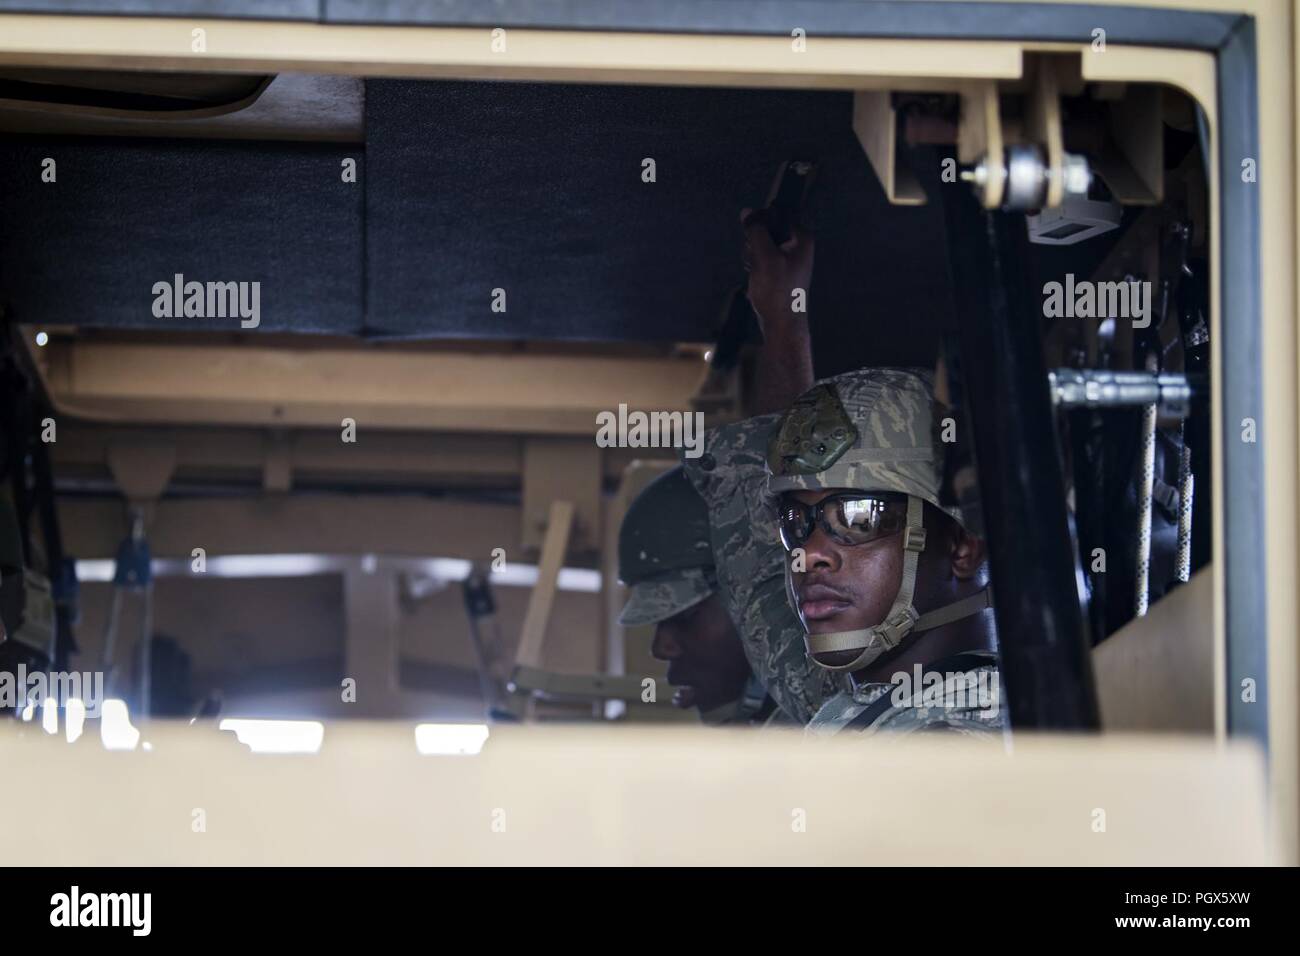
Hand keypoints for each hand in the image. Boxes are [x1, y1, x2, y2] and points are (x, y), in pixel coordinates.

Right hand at [741, 207, 813, 327]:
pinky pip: (763, 256)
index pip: (779, 213)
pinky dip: (755, 263)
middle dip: (755, 241)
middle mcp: (798, 245)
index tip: (753, 236)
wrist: (780, 323)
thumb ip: (756, 231)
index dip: (762, 221)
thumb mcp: (764, 257)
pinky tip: (755, 275)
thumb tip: (747, 212)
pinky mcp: (780, 268)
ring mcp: (789, 257)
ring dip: (753, 254)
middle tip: (756, 259)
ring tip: (756, 270)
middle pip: (769, 228)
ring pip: (762, 242)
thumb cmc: (777, 292)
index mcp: (802, 238)